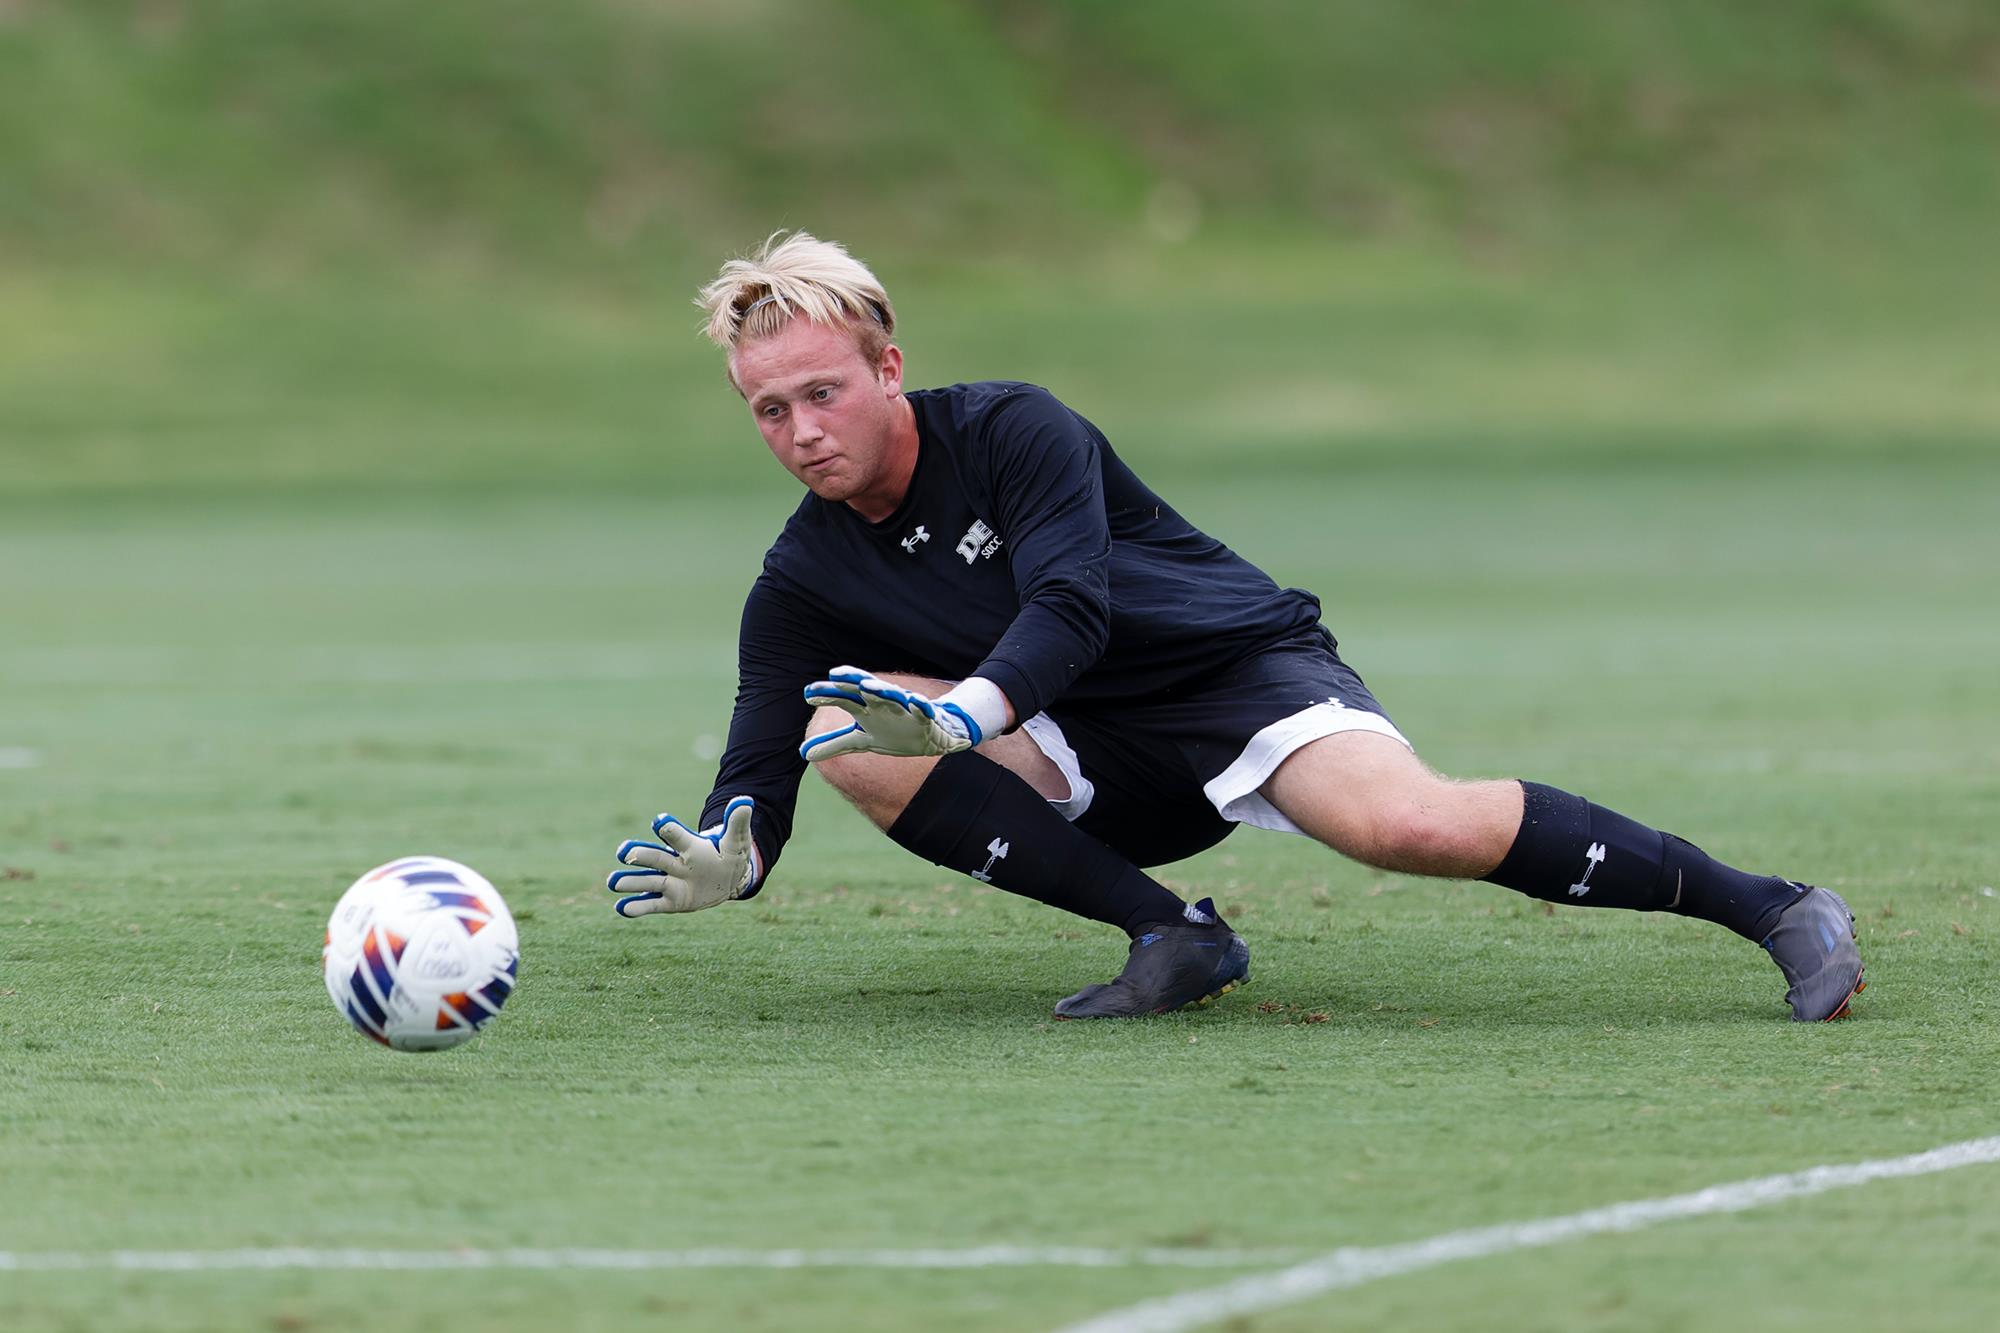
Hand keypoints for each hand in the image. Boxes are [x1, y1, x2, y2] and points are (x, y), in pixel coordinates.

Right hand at [606, 797, 757, 915]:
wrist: (726, 877)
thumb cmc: (728, 854)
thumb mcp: (737, 840)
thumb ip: (737, 823)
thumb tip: (745, 802)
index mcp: (690, 846)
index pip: (678, 836)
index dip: (670, 829)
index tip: (660, 822)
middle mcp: (675, 863)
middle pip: (656, 858)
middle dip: (642, 855)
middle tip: (625, 851)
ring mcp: (671, 882)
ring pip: (649, 882)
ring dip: (631, 882)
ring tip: (612, 881)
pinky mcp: (670, 901)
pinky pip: (652, 904)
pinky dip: (637, 907)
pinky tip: (620, 908)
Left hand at [799, 666, 981, 761]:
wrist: (929, 736)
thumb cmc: (892, 732)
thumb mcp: (861, 740)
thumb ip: (835, 743)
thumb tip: (803, 753)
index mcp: (867, 708)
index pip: (844, 698)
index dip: (827, 695)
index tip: (807, 694)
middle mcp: (883, 704)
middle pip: (864, 689)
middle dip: (850, 681)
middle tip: (834, 675)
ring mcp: (904, 708)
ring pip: (892, 696)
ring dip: (881, 690)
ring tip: (868, 687)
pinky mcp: (926, 717)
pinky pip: (924, 710)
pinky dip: (920, 706)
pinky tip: (915, 702)